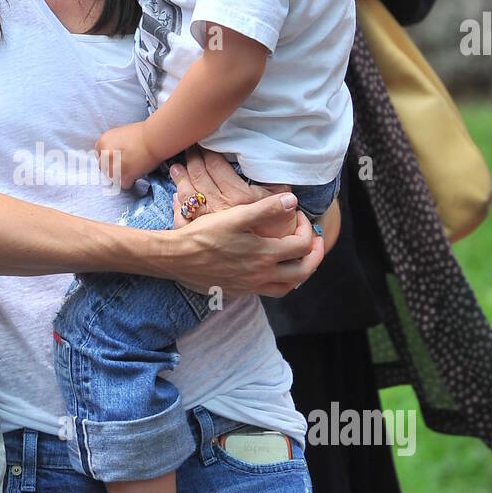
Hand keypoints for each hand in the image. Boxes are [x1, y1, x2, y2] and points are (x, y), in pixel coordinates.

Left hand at [96, 122, 158, 189]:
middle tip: (124, 165)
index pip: (99, 155)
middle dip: (113, 167)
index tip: (116, 158)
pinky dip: (130, 182)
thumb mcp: (122, 133)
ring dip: (120, 175)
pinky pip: (124, 184)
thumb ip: (114, 144)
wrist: (155, 138)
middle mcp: (105, 154)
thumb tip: (114, 154)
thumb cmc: (143, 132)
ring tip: (131, 169)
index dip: (108, 157)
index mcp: (103, 141)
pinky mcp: (125, 175)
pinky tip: (136, 175)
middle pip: (103, 168)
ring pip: (112, 178)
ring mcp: (114, 166)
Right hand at [165, 145, 324, 296]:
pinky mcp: (238, 291)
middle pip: (302, 272)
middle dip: (314, 256)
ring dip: (298, 273)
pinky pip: (268, 291)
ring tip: (298, 259)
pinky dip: (278, 280)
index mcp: (265, 255)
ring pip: (287, 287)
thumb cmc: (204, 235)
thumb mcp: (236, 216)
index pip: (302, 245)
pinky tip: (270, 268)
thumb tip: (293, 201)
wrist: (176, 258)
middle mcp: (261, 275)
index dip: (307, 228)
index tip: (298, 215)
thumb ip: (266, 208)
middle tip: (315, 242)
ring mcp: (250, 286)